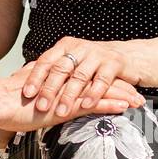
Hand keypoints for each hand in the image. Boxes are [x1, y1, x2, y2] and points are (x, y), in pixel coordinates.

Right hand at [0, 66, 138, 135]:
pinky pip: (92, 103)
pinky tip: (124, 107)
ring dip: (121, 96)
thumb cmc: (7, 103)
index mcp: (58, 78)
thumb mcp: (30, 95)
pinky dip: (110, 104)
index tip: (121, 86)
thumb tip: (43, 93)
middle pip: (98, 81)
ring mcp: (64, 91)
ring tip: (138, 101)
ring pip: (100, 91)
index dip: (105, 82)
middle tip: (137, 94)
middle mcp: (64, 81)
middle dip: (120, 87)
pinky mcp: (63, 104)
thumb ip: (40, 90)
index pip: (87, 77)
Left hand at [20, 38, 144, 116]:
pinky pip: (101, 80)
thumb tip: (27, 81)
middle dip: (49, 89)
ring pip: (79, 76)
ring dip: (69, 96)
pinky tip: (86, 105)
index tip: (27, 94)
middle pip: (60, 69)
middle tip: (41, 106)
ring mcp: (97, 55)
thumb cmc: (96, 63)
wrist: (130, 56)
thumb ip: (55, 70)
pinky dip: (93, 94)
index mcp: (65, 47)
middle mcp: (79, 48)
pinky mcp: (113, 63)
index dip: (35, 78)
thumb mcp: (74, 62)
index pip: (46, 61)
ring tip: (61, 111)